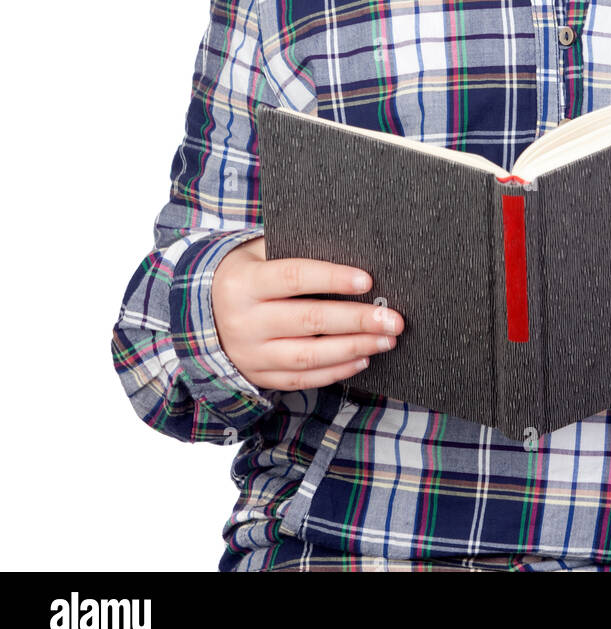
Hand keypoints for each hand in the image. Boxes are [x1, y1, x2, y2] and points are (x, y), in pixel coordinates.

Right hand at [212, 237, 403, 390]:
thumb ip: (293, 250)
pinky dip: (336, 371)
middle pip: (309, 320)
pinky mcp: (259, 375)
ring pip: (309, 355)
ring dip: (353, 348)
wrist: (199, 312)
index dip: (332, 279)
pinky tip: (362, 358)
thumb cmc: (244, 273)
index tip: (368, 281)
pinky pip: (302, 378)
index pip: (295, 278)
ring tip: (386, 340)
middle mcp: (244, 321)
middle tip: (393, 319)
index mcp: (244, 283)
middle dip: (357, 320)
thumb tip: (349, 250)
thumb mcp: (256, 253)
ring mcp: (250, 353)